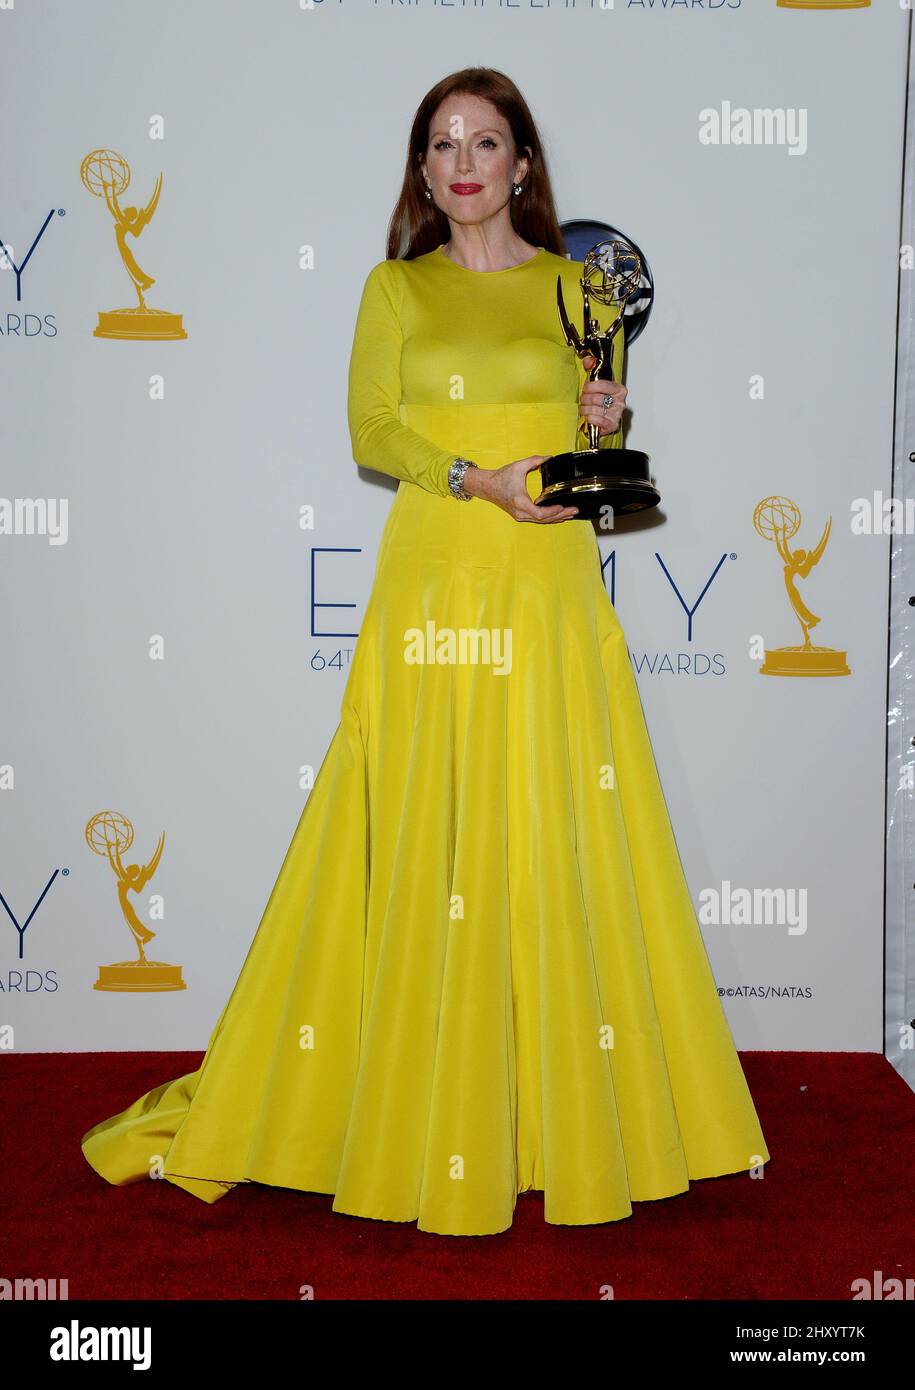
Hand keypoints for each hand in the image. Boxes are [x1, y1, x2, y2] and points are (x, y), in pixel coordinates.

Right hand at [462, 456, 578, 523]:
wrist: (486, 486)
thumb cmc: (500, 478)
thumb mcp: (518, 466)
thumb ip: (534, 460)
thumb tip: (548, 457)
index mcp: (520, 502)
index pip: (540, 513)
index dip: (553, 512)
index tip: (563, 506)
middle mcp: (520, 512)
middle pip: (544, 519)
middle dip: (560, 516)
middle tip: (574, 511)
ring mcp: (520, 515)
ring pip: (541, 521)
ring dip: (556, 518)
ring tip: (569, 515)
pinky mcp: (520, 515)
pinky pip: (537, 519)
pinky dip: (548, 518)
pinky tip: (558, 516)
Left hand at [579, 353, 626, 436]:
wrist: (605, 419)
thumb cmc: (602, 401)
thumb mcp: (597, 384)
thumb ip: (592, 369)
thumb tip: (588, 360)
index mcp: (619, 390)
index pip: (602, 384)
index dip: (589, 386)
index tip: (586, 388)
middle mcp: (620, 402)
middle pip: (596, 398)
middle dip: (585, 399)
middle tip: (584, 400)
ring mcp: (616, 414)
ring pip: (593, 410)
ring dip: (585, 410)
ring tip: (585, 409)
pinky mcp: (612, 425)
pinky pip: (596, 420)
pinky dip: (590, 419)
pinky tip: (589, 417)